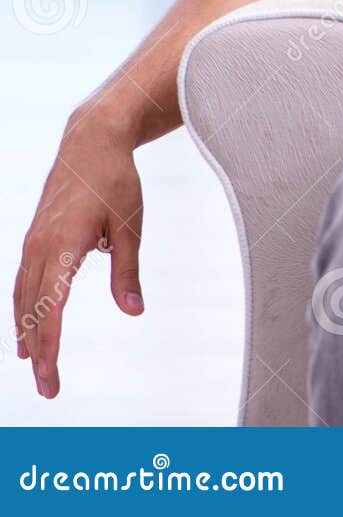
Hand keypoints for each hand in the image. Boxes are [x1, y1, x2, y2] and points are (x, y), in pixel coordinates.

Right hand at [13, 113, 144, 398]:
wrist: (90, 140)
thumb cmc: (117, 181)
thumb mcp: (131, 225)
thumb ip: (129, 270)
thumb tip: (134, 311)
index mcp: (63, 245)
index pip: (52, 307)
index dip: (50, 344)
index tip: (49, 373)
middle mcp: (39, 246)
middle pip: (31, 310)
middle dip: (38, 351)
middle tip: (48, 388)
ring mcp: (32, 241)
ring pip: (22, 297)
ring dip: (26, 332)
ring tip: (33, 365)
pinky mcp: (33, 236)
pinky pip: (23, 281)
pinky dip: (23, 308)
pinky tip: (28, 327)